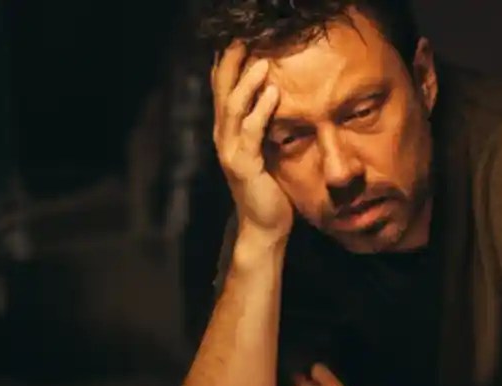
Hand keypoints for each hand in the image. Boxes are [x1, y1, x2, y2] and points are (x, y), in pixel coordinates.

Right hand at [212, 42, 292, 242]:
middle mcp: (224, 140)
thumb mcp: (267, 154)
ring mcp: (231, 152)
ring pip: (234, 109)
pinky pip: (253, 132)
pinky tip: (273, 94)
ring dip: (247, 84)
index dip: (227, 67)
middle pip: (222, 94)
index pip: (223, 94)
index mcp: (228, 135)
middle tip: (240, 41)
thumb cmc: (271, 191)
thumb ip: (266, 131)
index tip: (237, 43)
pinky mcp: (245, 166)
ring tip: (261, 62)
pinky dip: (262, 111)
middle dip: (230, 66)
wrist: (266, 227)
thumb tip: (279, 105)